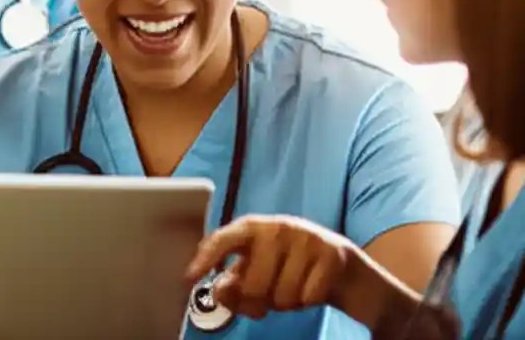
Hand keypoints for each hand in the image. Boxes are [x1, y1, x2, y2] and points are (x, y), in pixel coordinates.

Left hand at [184, 215, 360, 319]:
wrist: (341, 266)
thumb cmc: (287, 268)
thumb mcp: (256, 271)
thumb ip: (232, 283)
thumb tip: (219, 292)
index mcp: (252, 227)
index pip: (223, 238)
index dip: (206, 258)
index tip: (189, 277)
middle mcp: (277, 227)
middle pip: (253, 285)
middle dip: (258, 302)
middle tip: (265, 298)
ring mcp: (306, 238)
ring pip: (282, 296)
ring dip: (285, 303)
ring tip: (291, 287)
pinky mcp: (332, 255)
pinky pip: (308, 299)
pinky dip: (307, 302)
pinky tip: (310, 287)